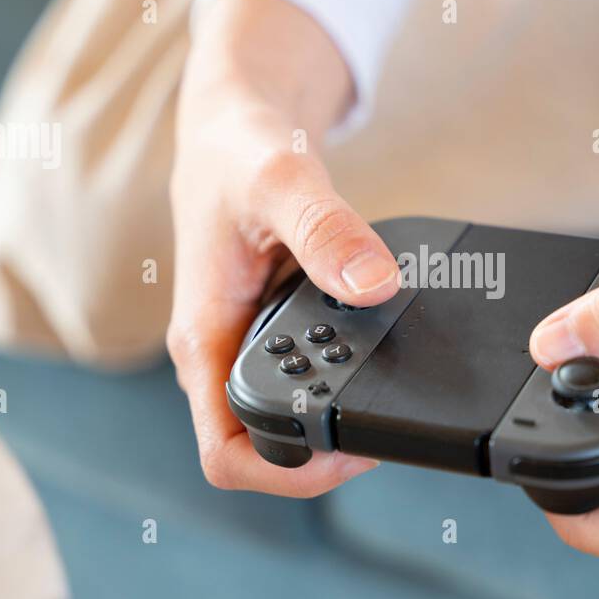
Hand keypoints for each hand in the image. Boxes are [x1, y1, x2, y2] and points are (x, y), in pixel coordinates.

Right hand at [167, 0, 398, 493]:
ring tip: (394, 400)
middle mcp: (219, 351)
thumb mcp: (280, 180)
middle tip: (390, 432)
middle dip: (325, 456)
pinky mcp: (269, 325)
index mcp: (203, 338)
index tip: (351, 452)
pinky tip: (382, 360)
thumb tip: (375, 286)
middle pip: (260, 449)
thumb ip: (326, 232)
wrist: (232, 123)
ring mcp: (244, 342)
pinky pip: (303, 375)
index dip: (289, 474)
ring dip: (334, 420)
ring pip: (282, 417)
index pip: (227, 454)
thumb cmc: (235, 150)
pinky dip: (341, 378)